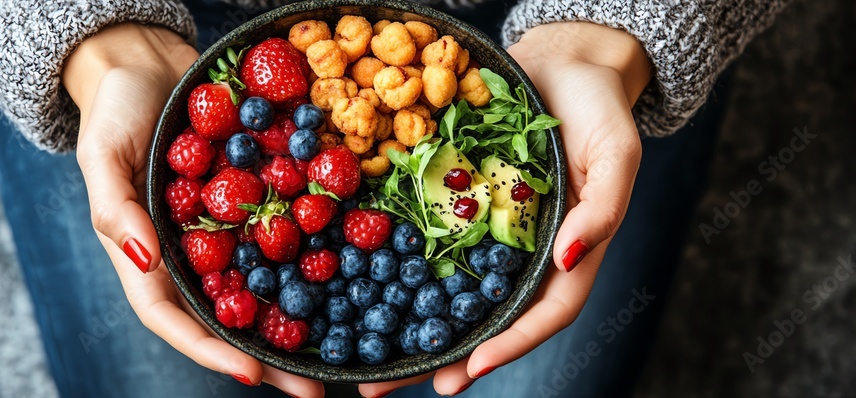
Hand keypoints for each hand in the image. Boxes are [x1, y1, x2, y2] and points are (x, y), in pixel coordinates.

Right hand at [63, 23, 323, 396]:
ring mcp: (225, 229)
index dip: (211, 350)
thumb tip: (142, 259)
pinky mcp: (253, 200)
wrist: (149, 64)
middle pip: (229, 317)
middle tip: (315, 390)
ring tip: (341, 351)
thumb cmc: (114, 110)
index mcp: (148, 254)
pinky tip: (349, 272)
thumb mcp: (101, 154)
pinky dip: (310, 255)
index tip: (252, 374)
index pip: (174, 317)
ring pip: (263, 285)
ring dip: (299, 319)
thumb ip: (115, 208)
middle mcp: (190, 253)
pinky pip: (284, 232)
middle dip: (269, 356)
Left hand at [359, 22, 650, 395]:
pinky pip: (432, 241)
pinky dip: (403, 268)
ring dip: (414, 323)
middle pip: (489, 315)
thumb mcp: (618, 153)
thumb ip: (603, 210)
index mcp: (569, 250)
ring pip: (453, 289)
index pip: (544, 312)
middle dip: (447, 355)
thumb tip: (569, 258)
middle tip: (398, 384)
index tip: (471, 369)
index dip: (511, 343)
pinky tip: (369, 283)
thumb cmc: (598, 107)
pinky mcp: (460, 203)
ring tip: (369, 356)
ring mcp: (490, 230)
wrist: (562, 62)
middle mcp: (526, 250)